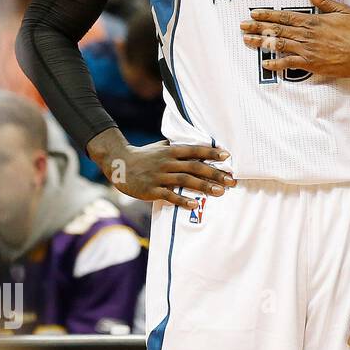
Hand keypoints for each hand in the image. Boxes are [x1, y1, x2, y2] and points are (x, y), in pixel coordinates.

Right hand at [86, 129, 234, 210]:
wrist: (118, 164)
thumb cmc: (143, 156)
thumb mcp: (160, 147)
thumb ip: (177, 147)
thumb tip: (198, 144)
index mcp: (170, 151)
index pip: (195, 151)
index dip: (211, 153)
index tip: (227, 156)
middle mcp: (167, 162)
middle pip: (195, 167)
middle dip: (215, 173)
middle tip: (231, 180)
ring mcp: (159, 176)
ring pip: (185, 181)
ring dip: (204, 187)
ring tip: (220, 192)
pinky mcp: (151, 190)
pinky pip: (169, 195)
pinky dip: (182, 200)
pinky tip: (195, 205)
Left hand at [241, 0, 349, 77]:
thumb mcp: (342, 11)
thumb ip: (324, 1)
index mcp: (312, 21)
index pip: (285, 17)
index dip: (267, 15)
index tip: (254, 13)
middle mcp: (305, 35)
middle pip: (277, 30)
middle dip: (257, 27)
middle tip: (242, 26)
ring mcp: (306, 50)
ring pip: (278, 45)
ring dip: (261, 43)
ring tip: (246, 41)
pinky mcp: (309, 63)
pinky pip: (289, 63)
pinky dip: (276, 64)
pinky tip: (265, 63)